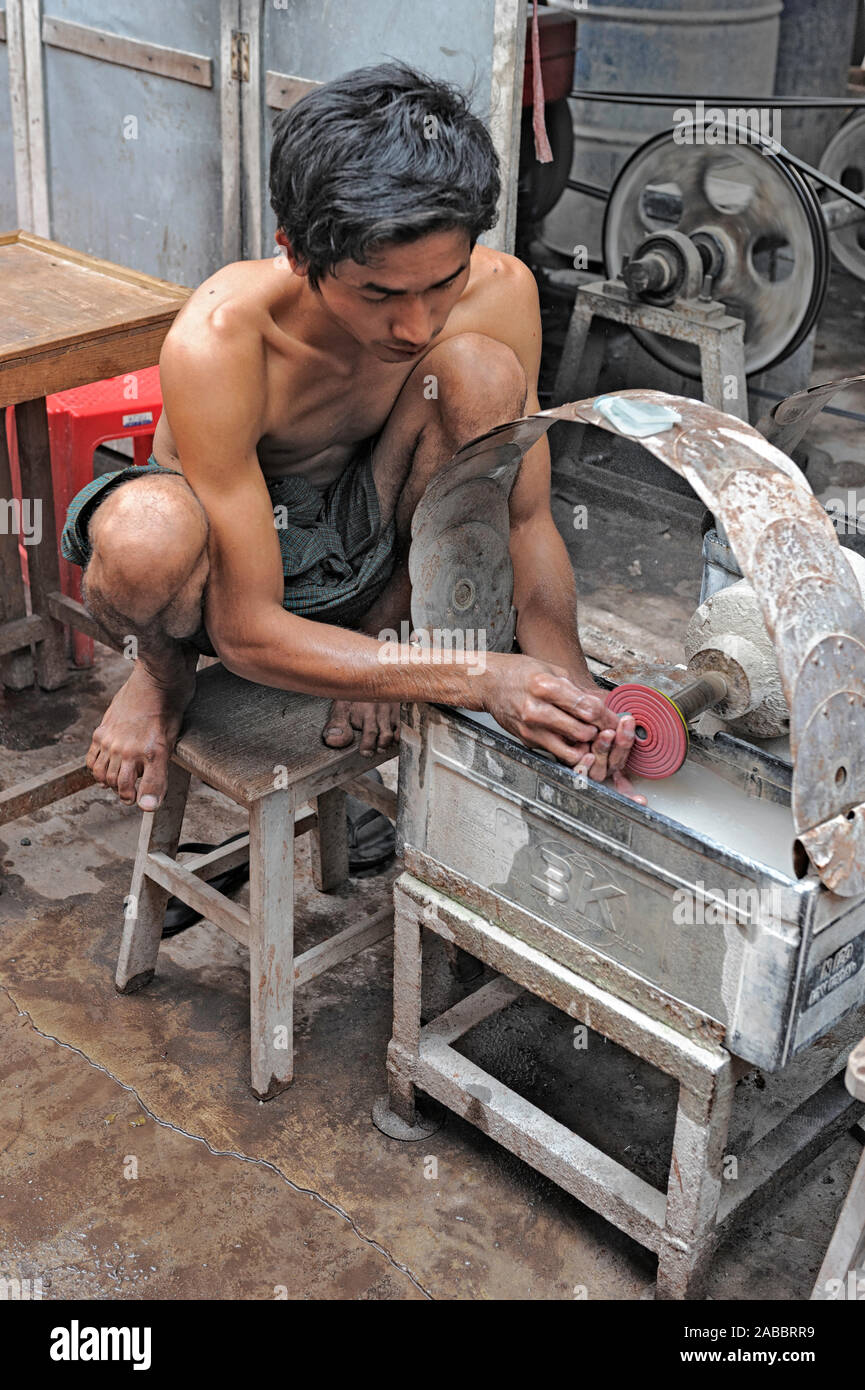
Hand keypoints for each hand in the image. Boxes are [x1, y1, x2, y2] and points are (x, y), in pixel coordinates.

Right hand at [481, 660, 646, 804]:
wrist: (490, 683)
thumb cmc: (521, 673)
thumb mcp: (553, 670)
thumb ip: (577, 690)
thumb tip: (602, 707)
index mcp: (544, 687)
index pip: (586, 708)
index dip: (607, 716)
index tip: (615, 719)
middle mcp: (536, 710)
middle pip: (582, 731)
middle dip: (600, 732)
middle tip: (607, 729)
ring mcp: (530, 729)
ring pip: (571, 749)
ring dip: (586, 745)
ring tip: (592, 736)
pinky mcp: (528, 741)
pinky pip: (557, 752)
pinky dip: (570, 748)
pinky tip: (574, 739)